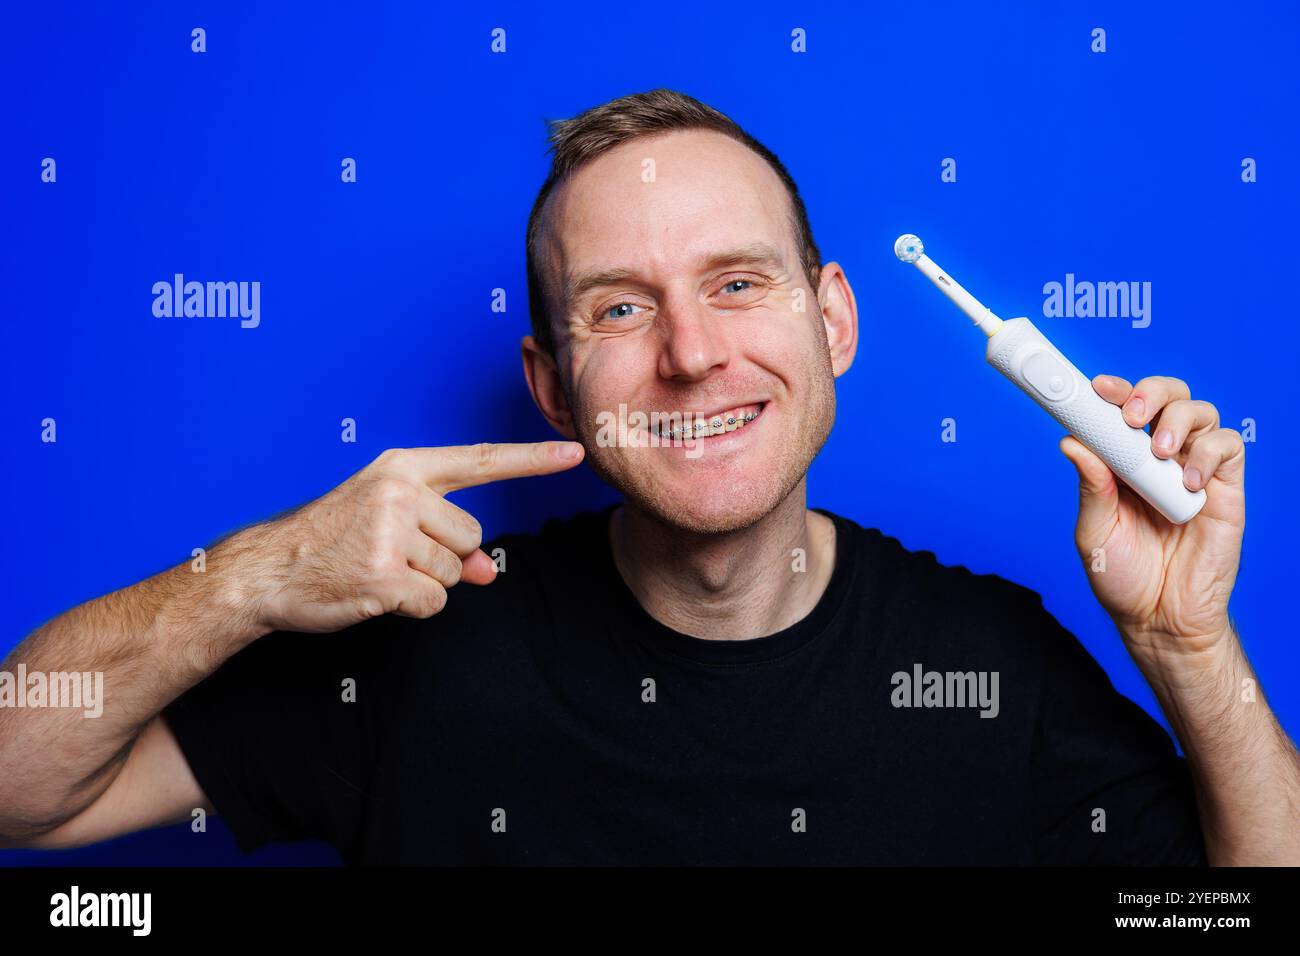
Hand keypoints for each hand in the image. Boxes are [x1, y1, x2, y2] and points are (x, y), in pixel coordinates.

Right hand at [235, 441, 583, 633]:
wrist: (266, 570)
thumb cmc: (330, 542)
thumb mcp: (389, 523)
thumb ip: (446, 537)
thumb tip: (491, 569)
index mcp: (403, 468)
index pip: (481, 461)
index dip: (533, 461)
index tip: (576, 453)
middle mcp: (400, 492)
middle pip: (471, 537)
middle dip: (443, 558)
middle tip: (388, 555)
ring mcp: (391, 532)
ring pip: (454, 572)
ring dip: (424, 583)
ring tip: (374, 570)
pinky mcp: (383, 574)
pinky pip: (434, 601)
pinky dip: (410, 607)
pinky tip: (373, 592)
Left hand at [1058, 374, 1244, 667]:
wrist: (1161, 619)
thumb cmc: (1124, 576)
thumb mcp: (1095, 531)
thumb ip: (1091, 487)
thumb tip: (1072, 442)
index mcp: (1121, 462)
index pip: (1121, 411)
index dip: (1112, 392)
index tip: (1095, 387)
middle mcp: (1159, 457)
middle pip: (1167, 396)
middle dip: (1150, 393)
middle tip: (1131, 415)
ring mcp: (1193, 470)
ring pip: (1200, 412)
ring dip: (1177, 420)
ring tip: (1159, 452)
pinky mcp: (1225, 489)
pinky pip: (1228, 448)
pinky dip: (1208, 454)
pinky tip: (1187, 483)